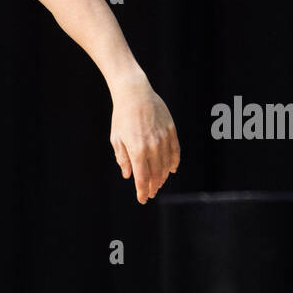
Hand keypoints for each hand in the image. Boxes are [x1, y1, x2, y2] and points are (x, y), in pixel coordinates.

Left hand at [109, 78, 179, 202]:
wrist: (135, 93)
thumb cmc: (121, 117)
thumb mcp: (116, 139)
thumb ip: (123, 159)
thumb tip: (129, 175)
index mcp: (137, 150)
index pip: (142, 178)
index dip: (142, 191)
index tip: (142, 199)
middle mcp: (152, 146)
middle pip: (156, 174)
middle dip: (153, 186)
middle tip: (150, 193)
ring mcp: (163, 138)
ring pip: (166, 165)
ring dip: (162, 177)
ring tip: (158, 183)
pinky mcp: (171, 131)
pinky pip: (175, 151)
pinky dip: (174, 162)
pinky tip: (171, 170)